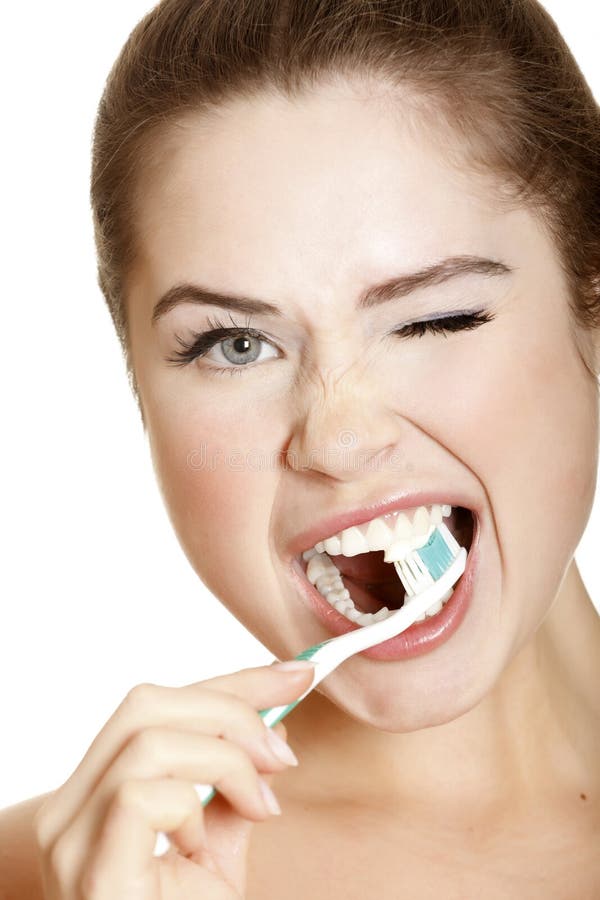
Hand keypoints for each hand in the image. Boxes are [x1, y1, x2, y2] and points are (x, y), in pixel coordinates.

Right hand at [33, 662, 313, 898]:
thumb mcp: (214, 854)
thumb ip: (232, 791)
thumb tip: (274, 728)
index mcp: (95, 792)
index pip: (158, 702)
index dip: (233, 679)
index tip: (297, 672)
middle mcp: (70, 808)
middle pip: (147, 702)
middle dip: (232, 710)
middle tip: (283, 753)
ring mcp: (70, 837)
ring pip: (149, 739)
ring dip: (225, 760)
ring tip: (258, 804)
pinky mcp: (89, 869)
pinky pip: (142, 795)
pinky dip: (194, 805)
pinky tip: (203, 846)